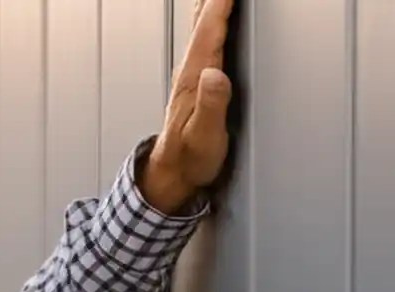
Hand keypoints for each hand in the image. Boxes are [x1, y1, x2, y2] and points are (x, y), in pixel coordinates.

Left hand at [141, 0, 234, 213]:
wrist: (174, 172)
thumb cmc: (191, 157)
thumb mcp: (205, 135)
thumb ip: (212, 104)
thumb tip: (214, 74)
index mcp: (194, 80)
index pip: (209, 33)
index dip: (220, 7)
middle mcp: (189, 73)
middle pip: (201, 25)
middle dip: (213, 1)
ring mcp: (190, 76)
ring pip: (200, 31)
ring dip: (209, 7)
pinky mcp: (194, 82)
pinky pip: (203, 42)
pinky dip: (209, 23)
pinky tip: (212, 21)